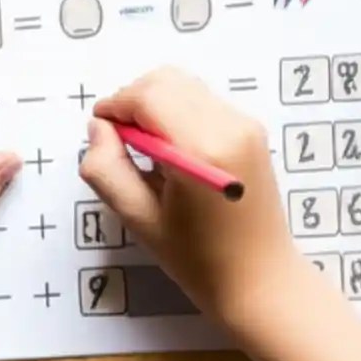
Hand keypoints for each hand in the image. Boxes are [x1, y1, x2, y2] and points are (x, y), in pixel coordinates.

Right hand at [79, 67, 299, 323]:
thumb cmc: (198, 260)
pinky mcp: (253, 131)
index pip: (148, 96)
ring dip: (156, 104)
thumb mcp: (140, 219)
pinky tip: (172, 153)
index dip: (116, 106)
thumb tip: (99, 127)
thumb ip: (107, 169)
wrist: (261, 280)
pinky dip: (178, 112)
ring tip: (146, 150)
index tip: (101, 133)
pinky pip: (204, 101)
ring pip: (185, 86)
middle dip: (134, 101)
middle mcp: (230, 124)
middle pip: (167, 80)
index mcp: (201, 148)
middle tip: (119, 141)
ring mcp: (246, 124)